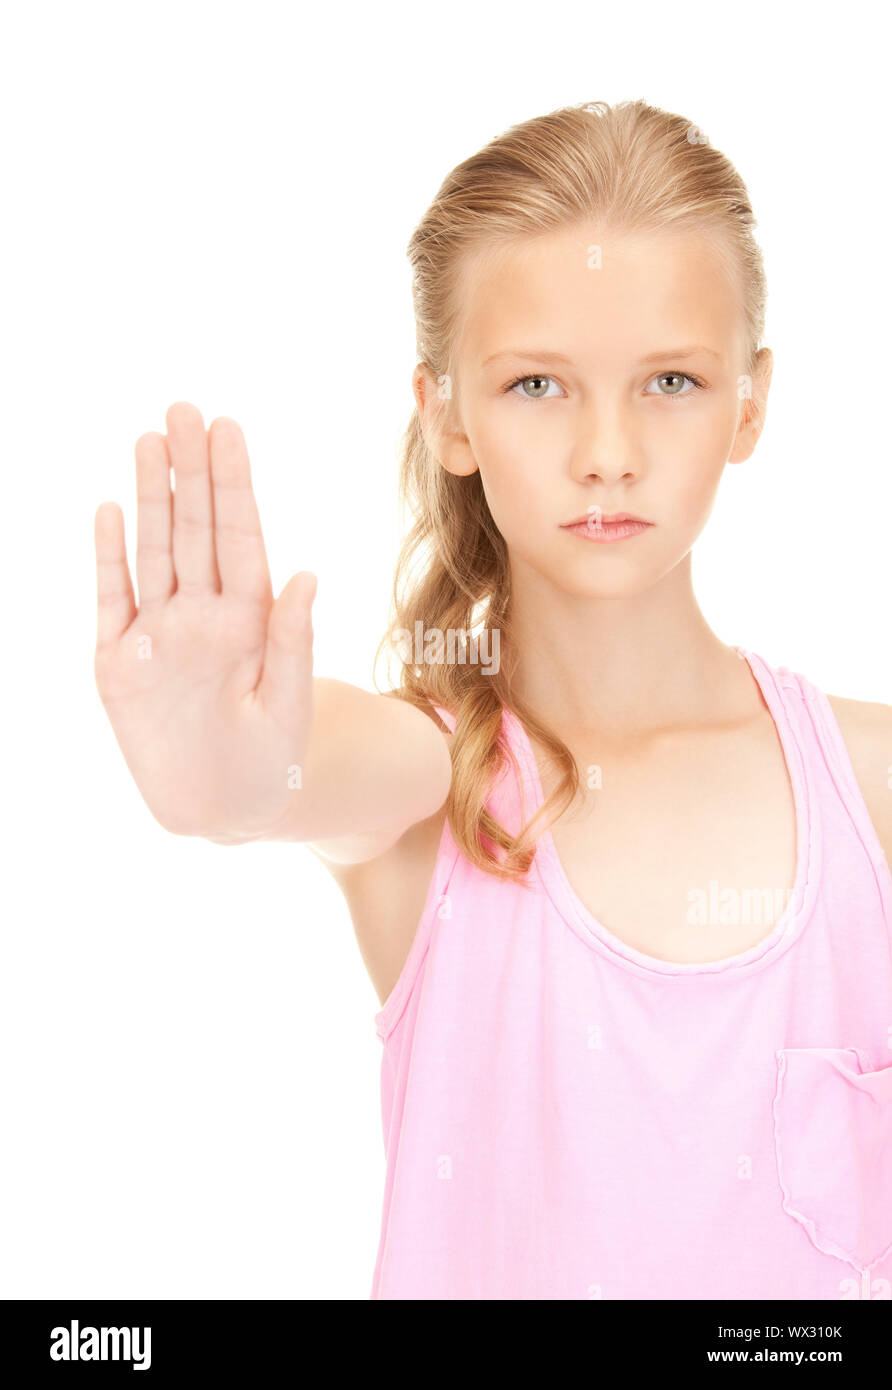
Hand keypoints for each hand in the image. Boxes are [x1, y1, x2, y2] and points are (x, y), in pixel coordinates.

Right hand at [94, 401, 315, 840]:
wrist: (222, 811)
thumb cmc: (271, 763)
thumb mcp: (288, 707)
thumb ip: (293, 642)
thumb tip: (307, 574)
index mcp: (249, 620)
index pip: (239, 537)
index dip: (231, 484)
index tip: (227, 430)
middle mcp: (202, 615)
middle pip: (194, 530)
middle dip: (189, 470)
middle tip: (182, 410)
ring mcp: (159, 633)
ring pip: (153, 551)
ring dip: (151, 497)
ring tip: (150, 440)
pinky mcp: (119, 661)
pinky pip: (113, 598)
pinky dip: (110, 556)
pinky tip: (112, 510)